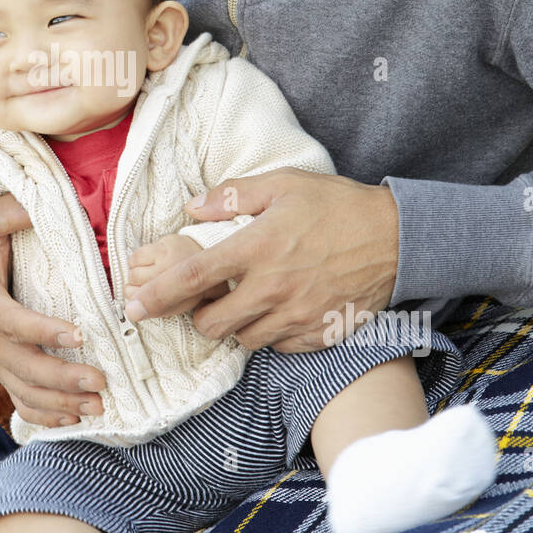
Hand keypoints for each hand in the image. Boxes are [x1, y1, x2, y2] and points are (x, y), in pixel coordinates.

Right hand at [0, 193, 105, 427]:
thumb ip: (14, 210)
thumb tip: (53, 203)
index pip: (13, 322)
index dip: (43, 331)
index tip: (79, 335)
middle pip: (23, 365)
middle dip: (62, 377)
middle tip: (99, 380)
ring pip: (23, 388)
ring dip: (60, 402)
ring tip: (97, 405)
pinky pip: (18, 399)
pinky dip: (44, 414)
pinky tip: (73, 419)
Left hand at [123, 169, 398, 352]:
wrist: (398, 238)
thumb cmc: (337, 206)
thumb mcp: (283, 185)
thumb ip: (232, 196)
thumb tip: (192, 207)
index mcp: (256, 249)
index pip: (191, 279)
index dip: (156, 297)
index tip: (134, 307)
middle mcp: (271, 289)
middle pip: (210, 324)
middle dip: (199, 316)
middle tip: (207, 299)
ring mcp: (295, 316)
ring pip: (243, 340)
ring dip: (235, 326)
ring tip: (246, 301)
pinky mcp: (317, 334)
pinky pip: (278, 347)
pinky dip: (270, 334)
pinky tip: (278, 311)